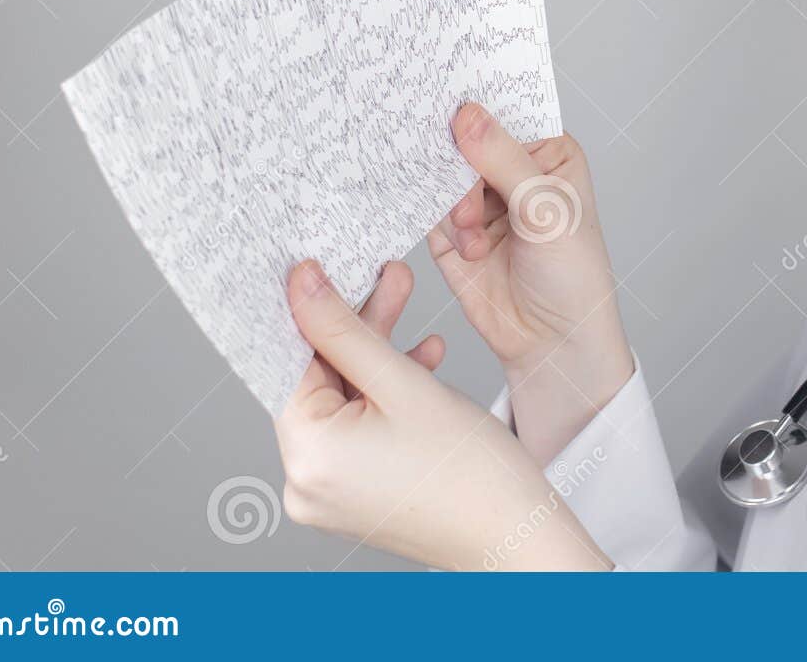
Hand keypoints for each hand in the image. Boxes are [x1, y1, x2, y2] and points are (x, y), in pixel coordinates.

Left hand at [273, 258, 610, 570]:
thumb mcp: (404, 382)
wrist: (516, 536)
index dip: (311, 310)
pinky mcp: (354, 494)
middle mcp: (305, 483)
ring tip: (417, 316)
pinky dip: (385, 394)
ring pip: (342, 399)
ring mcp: (329, 493)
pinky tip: (423, 363)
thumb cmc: (472, 473)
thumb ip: (346, 330)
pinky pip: (357, 427)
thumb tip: (300, 285)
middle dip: (359, 328)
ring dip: (378, 355)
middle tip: (392, 280)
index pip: (289, 363)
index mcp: (307, 458)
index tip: (328, 269)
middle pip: (319, 380)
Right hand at [432, 103, 632, 461]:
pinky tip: (461, 240)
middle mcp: (511, 170)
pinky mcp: (450, 232)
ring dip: (453, 198)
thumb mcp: (546, 211)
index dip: (481, 99)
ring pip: (443, 172)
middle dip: (455, 150)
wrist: (550, 344)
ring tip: (473, 231)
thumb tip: (466, 115)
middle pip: (467, 138)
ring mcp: (479, 200)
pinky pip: (427, 207)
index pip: (509, 110)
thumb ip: (504, 161)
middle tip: (447, 159)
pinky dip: (436, 219)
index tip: (450, 84)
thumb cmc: (572, 277)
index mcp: (548, 152)